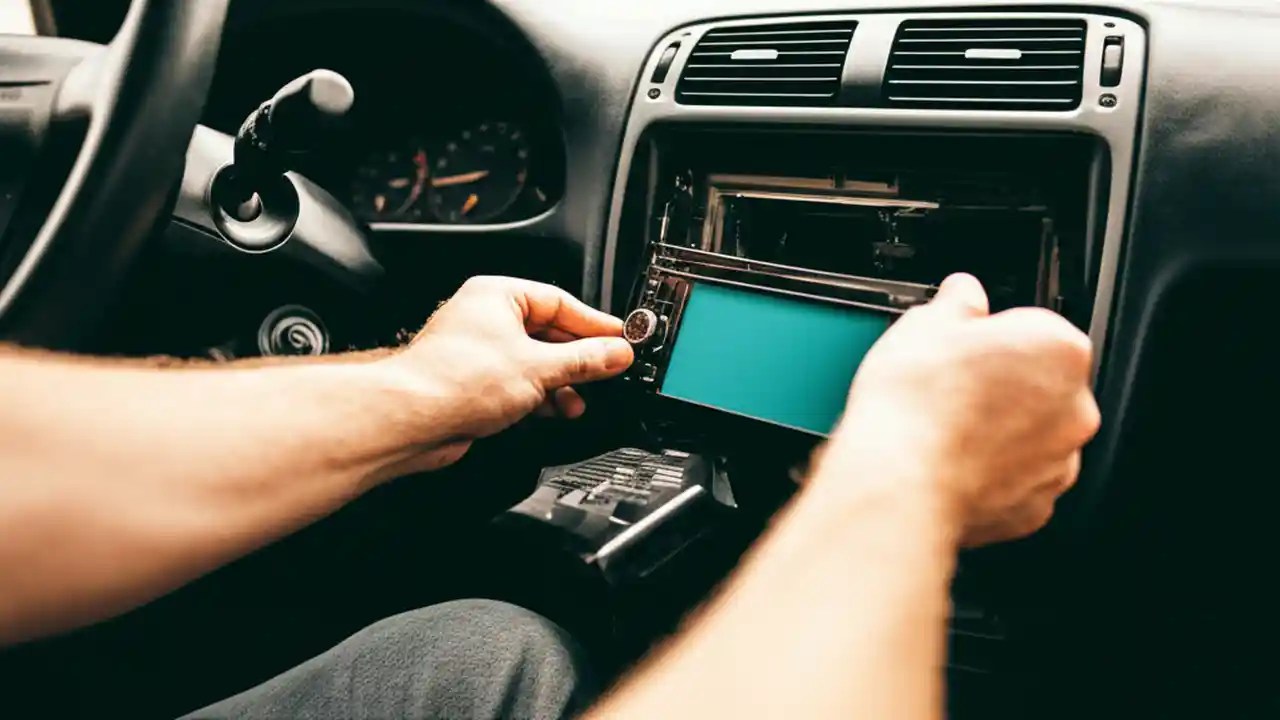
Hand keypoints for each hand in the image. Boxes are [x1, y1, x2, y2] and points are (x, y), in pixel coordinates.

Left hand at [382, 276, 633, 469]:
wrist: (412, 419)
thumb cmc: (455, 379)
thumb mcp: (539, 367)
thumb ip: (585, 361)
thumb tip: (616, 353)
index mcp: (497, 296)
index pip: (560, 302)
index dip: (593, 323)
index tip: (620, 340)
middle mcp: (486, 320)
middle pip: (549, 334)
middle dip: (578, 358)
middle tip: (608, 370)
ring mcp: (480, 353)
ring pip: (535, 363)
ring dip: (561, 382)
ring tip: (579, 398)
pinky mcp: (476, 385)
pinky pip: (520, 384)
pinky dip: (540, 397)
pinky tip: (556, 409)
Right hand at [818, 274, 1100, 546]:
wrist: (900, 479)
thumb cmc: (917, 404)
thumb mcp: (925, 324)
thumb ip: (957, 302)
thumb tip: (964, 295)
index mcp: (1058, 350)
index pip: (1036, 328)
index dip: (993, 335)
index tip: (963, 344)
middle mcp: (1073, 408)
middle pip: (1040, 384)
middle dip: (1002, 383)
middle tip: (950, 385)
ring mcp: (1058, 462)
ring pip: (1031, 434)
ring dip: (999, 429)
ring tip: (944, 426)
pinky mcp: (1035, 506)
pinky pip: (1017, 480)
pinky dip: (991, 472)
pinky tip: (952, 461)